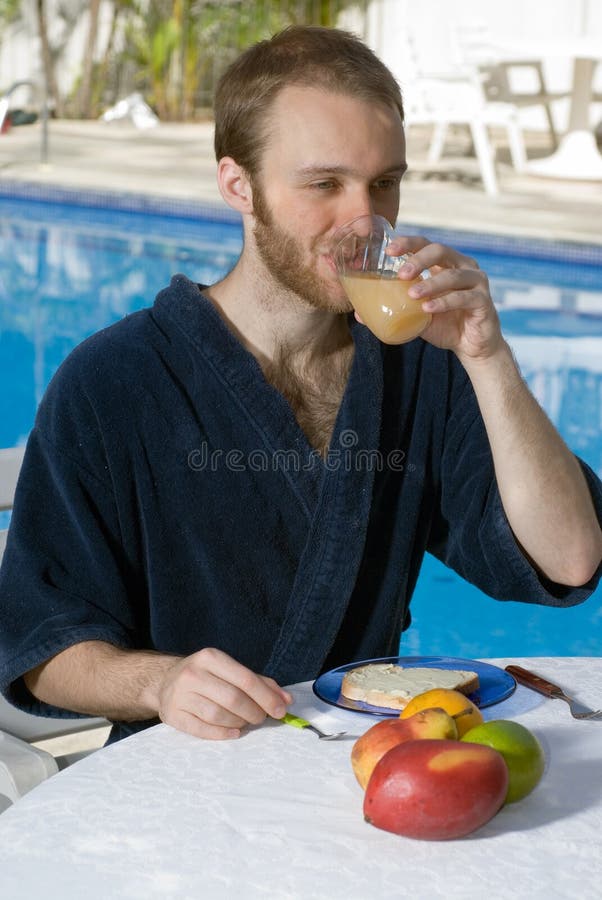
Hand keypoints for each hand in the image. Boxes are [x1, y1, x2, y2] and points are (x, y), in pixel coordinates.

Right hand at [156, 647, 292, 739]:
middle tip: (261, 718)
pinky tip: (233, 732)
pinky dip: (222, 734)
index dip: (266, 697)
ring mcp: (180, 695)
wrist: (164, 680)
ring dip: (239, 723)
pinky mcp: (172, 715)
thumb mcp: (229, 670)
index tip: (281, 710)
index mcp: (210, 657)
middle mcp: (193, 674)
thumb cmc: (206, 675)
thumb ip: (259, 683)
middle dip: (254, 712)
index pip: (245, 679)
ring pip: (218, 716)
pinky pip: (202, 730)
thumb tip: (286, 700)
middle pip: (233, 698)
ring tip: (245, 722)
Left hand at [390, 236, 503, 362]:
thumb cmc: (444, 325)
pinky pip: (463, 298)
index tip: (389, 251)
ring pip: (452, 275)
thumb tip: (360, 314)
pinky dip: (444, 302)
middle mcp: (463, 266)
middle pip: (440, 251)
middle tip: (401, 274)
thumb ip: (395, 309)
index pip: (426, 245)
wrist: (471, 347)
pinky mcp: (484, 301)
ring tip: (412, 295)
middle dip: (418, 260)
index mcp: (446, 264)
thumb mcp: (416, 315)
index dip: (408, 243)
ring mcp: (476, 282)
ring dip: (430, 284)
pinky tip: (428, 309)